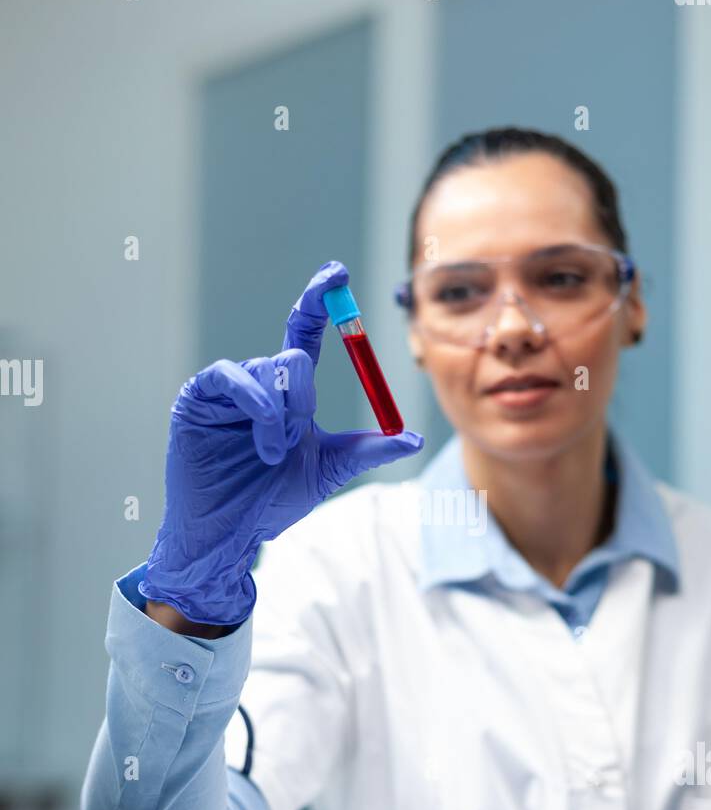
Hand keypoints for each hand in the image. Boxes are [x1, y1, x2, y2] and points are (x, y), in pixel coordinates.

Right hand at [140, 260, 422, 623]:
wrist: (231, 534)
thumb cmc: (271, 502)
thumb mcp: (328, 470)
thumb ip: (367, 450)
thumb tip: (413, 438)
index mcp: (289, 392)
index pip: (305, 332)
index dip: (318, 300)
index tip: (336, 275)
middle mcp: (259, 383)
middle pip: (291, 354)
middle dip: (305, 393)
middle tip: (302, 430)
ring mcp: (228, 390)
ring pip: (267, 370)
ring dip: (281, 413)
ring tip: (275, 452)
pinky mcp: (199, 399)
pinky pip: (230, 376)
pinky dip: (255, 400)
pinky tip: (264, 434)